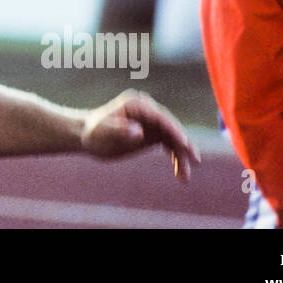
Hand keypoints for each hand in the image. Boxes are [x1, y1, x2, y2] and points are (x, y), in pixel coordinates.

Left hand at [81, 90, 200, 182]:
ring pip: (173, 138)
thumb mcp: (103, 132)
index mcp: (136, 104)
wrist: (87, 137)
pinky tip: (180, 173)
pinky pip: (169, 145)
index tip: (184, 144)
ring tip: (185, 177)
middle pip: (171, 127)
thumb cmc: (93, 133)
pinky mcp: (152, 134)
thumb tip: (139, 132)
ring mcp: (151, 122)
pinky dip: (176, 157)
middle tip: (195, 161)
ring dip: (181, 156)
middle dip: (184, 144)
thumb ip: (119, 130)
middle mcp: (147, 110)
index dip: (173, 130)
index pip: (160, 117)